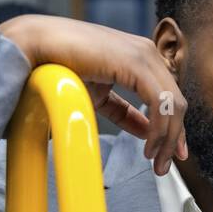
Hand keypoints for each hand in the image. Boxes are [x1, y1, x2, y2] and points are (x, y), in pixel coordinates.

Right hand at [0, 14, 187, 174]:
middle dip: (174, 138)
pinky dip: (159, 128)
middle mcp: (147, 53)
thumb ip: (125, 113)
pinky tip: (147, 146)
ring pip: (173, 104)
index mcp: (141, 58)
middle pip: (176, 102)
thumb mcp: (100, 96)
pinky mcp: (136, 63)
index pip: (170, 97)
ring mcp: (143, 55)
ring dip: (168, 138)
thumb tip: (146, 132)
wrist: (36, 46)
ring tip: (156, 162)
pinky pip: (160, 102)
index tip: (171, 153)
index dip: (175, 128)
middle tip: (165, 165)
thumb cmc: (60, 66)